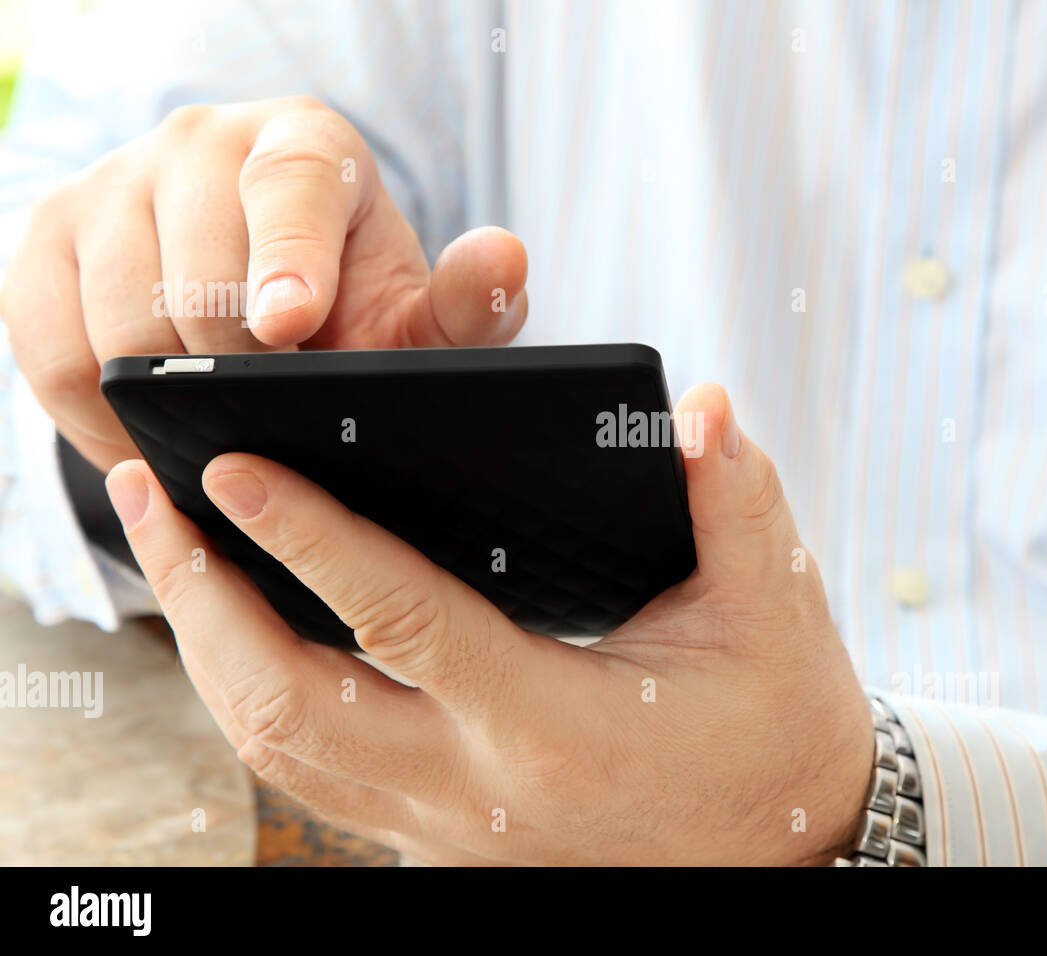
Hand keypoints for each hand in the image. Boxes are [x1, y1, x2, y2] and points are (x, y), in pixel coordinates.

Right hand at [0, 96, 526, 472]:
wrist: (263, 295)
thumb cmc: (350, 306)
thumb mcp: (414, 316)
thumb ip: (466, 305)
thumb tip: (503, 260)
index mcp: (305, 145)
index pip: (289, 189)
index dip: (287, 260)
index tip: (291, 328)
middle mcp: (202, 142)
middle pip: (194, 272)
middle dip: (238, 366)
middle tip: (271, 411)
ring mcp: (114, 181)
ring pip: (116, 314)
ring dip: (168, 395)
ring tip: (216, 431)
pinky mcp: (47, 234)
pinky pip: (44, 340)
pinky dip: (91, 409)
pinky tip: (144, 432)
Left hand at [104, 383, 873, 864]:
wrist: (789, 857)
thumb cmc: (779, 729)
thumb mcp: (774, 613)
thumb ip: (737, 501)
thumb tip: (702, 408)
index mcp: (553, 724)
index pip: (400, 621)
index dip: (310, 538)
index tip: (234, 468)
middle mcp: (476, 787)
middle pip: (285, 704)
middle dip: (201, 596)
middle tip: (152, 495)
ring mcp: (444, 826)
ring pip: (277, 749)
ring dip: (209, 646)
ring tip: (174, 549)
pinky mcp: (437, 837)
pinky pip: (310, 770)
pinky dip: (254, 694)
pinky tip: (245, 629)